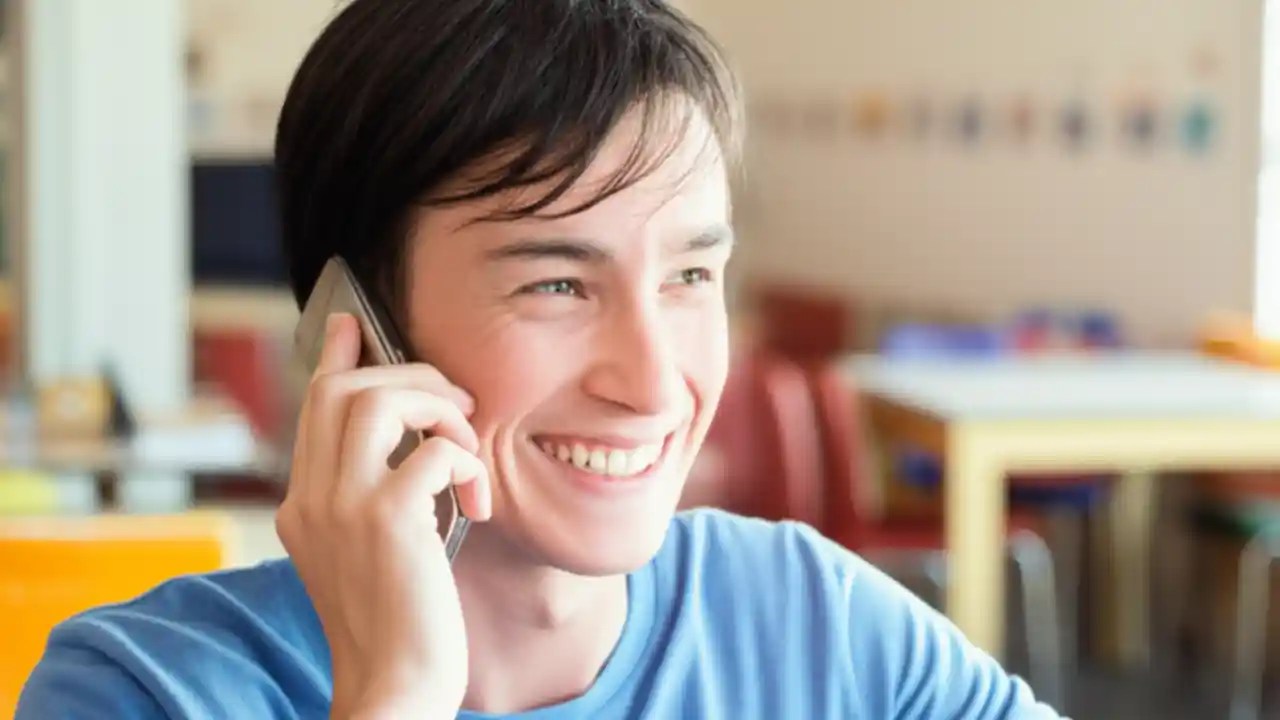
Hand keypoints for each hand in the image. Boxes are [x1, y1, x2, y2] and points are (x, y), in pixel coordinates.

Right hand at [276, 312, 491, 717]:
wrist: (395, 689)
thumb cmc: (398, 626)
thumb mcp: (371, 555)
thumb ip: (373, 500)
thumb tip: (413, 454)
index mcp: (303, 507)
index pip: (313, 408)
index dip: (337, 358)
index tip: (353, 325)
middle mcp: (311, 500)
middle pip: (343, 389)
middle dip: (410, 379)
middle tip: (457, 405)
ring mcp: (342, 508)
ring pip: (378, 402)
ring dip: (437, 411)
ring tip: (467, 449)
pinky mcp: (387, 521)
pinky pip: (433, 453)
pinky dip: (465, 463)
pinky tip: (478, 503)